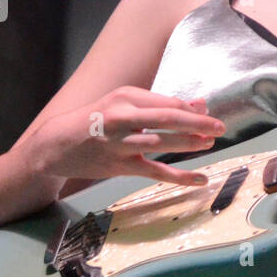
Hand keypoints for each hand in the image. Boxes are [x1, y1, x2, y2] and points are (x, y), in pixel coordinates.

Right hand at [27, 86, 224, 185]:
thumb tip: (199, 104)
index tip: (211, 115)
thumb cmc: (96, 121)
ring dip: (190, 143)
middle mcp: (122, 117)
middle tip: (220, 127)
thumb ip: (161, 105)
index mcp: (126, 97)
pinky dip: (180, 177)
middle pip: (168, 118)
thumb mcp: (124, 104)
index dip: (192, 110)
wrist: (56, 144)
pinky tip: (200, 179)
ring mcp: (120, 143)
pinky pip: (155, 171)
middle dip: (198, 123)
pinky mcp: (119, 166)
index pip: (167, 103)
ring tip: (209, 143)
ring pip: (162, 143)